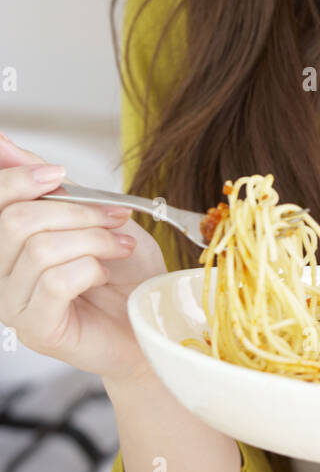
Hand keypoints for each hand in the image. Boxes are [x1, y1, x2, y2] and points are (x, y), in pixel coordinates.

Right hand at [0, 132, 165, 387]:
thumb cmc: (124, 270)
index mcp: (7, 244)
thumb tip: (2, 142)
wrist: (151, 318)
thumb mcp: (91, 212)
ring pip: (40, 249)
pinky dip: (91, 268)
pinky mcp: (36, 329)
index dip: (18, 178)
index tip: (59, 174)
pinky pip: (55, 282)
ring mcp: (13, 305)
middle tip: (114, 218)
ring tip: (119, 247)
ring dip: (93, 240)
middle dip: (76, 211)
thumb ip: (46, 183)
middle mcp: (1, 275)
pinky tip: (105, 275)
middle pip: (16, 221)